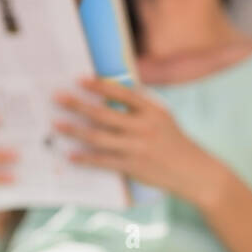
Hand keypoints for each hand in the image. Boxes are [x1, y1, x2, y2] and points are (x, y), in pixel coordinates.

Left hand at [52, 77, 223, 209]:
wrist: (194, 172)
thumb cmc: (174, 142)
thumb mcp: (163, 118)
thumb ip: (140, 105)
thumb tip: (111, 91)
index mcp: (152, 111)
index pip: (121, 93)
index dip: (99, 85)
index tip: (79, 79)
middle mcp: (144, 127)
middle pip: (103, 114)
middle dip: (77, 104)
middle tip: (57, 97)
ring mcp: (138, 148)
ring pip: (99, 137)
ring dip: (75, 130)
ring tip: (57, 124)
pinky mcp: (133, 167)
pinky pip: (103, 161)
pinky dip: (85, 158)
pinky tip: (71, 155)